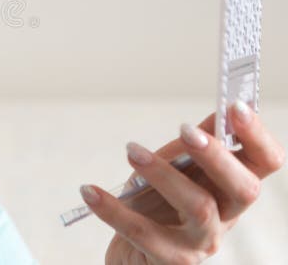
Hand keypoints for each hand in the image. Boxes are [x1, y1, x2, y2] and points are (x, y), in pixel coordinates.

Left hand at [81, 103, 284, 263]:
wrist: (133, 256)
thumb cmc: (157, 206)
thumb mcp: (177, 171)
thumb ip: (196, 146)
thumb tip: (220, 112)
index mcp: (231, 189)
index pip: (266, 163)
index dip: (256, 136)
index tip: (234, 105)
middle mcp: (226, 218)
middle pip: (244, 189)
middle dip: (217, 156)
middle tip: (183, 129)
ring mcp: (201, 243)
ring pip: (198, 207)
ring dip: (163, 173)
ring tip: (131, 150)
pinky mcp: (171, 261)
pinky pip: (143, 233)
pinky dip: (112, 209)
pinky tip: (89, 190)